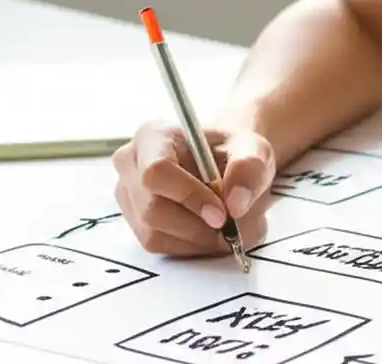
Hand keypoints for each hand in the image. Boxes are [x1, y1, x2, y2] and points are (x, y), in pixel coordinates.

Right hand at [112, 120, 275, 256]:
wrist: (227, 166)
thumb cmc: (233, 152)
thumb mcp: (253, 150)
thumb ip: (249, 170)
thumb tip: (235, 204)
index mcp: (153, 136)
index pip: (156, 171)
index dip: (189, 196)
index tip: (223, 214)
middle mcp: (130, 165)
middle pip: (153, 209)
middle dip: (198, 225)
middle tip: (233, 226)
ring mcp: (129, 196)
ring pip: (155, 233)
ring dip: (198, 239)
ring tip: (229, 226)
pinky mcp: (136, 223)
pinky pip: (159, 246)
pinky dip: (191, 246)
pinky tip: (211, 230)